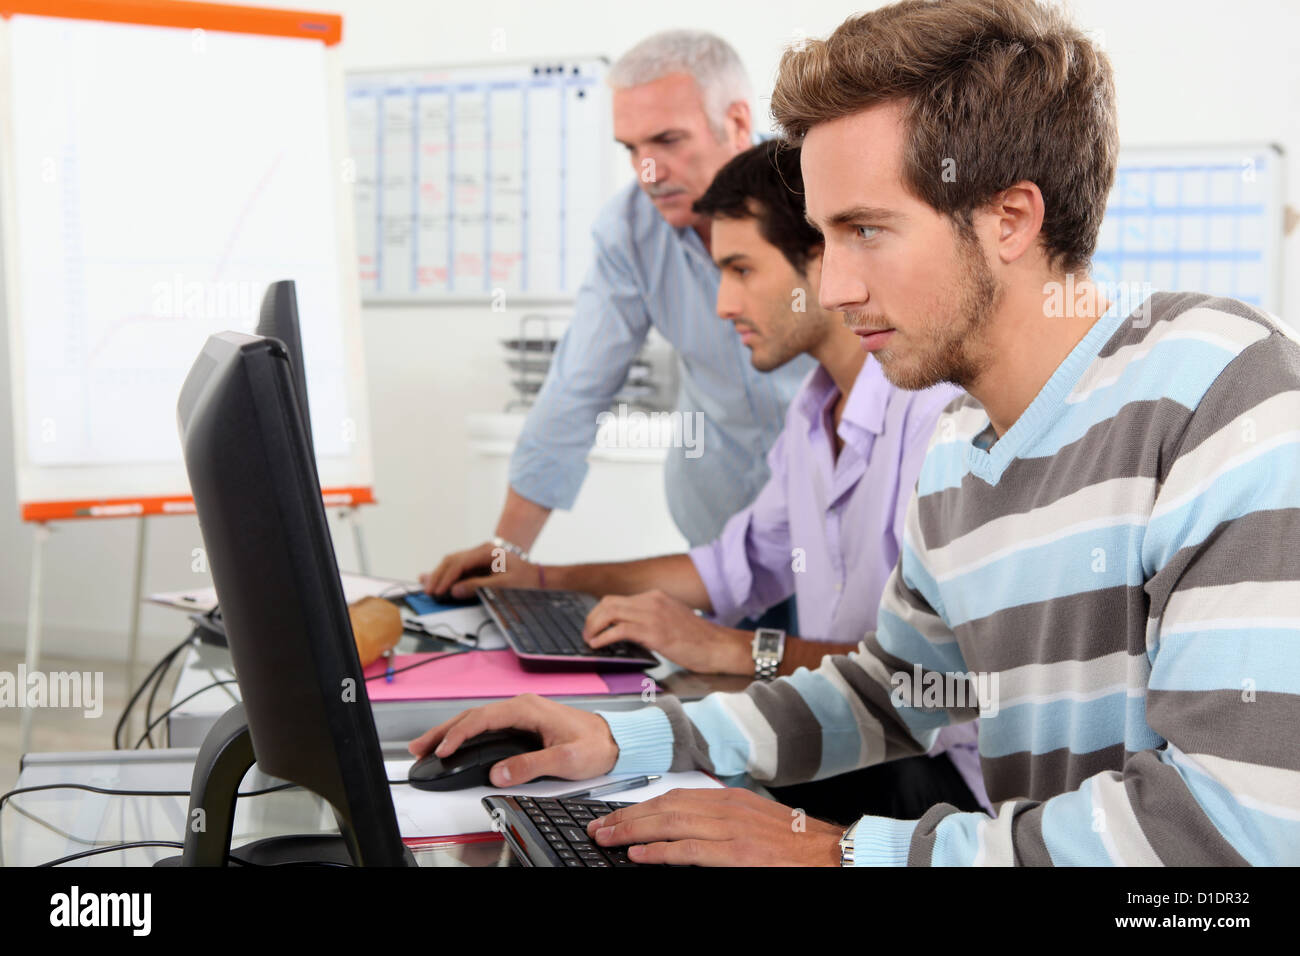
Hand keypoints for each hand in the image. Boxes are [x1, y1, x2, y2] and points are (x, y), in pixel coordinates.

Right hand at [407, 693, 618, 786]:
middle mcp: (521, 706)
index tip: (443, 750)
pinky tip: (455, 744)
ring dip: (450, 731)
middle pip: (472, 716)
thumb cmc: (595, 745)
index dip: (459, 734)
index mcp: (528, 708)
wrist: (613, 740)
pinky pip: (485, 726)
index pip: (483, 718)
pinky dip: (465, 734)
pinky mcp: (521, 723)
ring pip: (476, 720)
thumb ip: (531, 765)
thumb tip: (499, 773)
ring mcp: (519, 713)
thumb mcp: (566, 759)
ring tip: (427, 746)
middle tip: (419, 747)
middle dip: (443, 730)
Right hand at [419, 540, 540, 598]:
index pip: (460, 563)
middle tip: (428, 592)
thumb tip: (454, 590)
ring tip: (429, 589)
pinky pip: (458, 568)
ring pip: (452, 563)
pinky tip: (434, 580)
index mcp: (487, 552)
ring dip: (439, 575)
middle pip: (452, 560)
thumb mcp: (503, 585)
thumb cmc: (524, 579)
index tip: (438, 591)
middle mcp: (479, 551)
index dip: (446, 578)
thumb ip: (477, 587)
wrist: (537, 576)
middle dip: (438, 576)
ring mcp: (477, 556)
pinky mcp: (477, 564)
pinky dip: (446, 576)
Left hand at [583, 590, 752, 674]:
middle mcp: (652, 601)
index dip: (600, 613)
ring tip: (589, 639)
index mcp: (656, 597)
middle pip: (608, 602)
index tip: (593, 625)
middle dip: (592, 618)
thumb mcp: (672, 620)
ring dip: (593, 626)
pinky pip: (619, 629)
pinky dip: (603, 637)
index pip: (618, 599)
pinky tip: (598, 645)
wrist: (719, 646)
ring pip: (610, 612)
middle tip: (587, 633)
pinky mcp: (654, 631)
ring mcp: (653, 614)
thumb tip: (628, 630)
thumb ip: (651, 619)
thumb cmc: (699, 640)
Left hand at [585, 787, 843, 865]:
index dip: (639, 806)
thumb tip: (681, 828)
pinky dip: (660, 852)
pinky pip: (690, 850)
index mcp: (728, 798)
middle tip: (599, 828)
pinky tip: (638, 855)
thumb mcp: (752, 820)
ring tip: (607, 840)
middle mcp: (726, 808)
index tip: (614, 816)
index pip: (673, 796)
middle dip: (627, 818)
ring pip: (670, 824)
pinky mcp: (738, 853)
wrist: (831, 852)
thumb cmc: (794, 842)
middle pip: (664, 806)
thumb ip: (718, 820)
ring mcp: (732, 829)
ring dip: (633, 832)